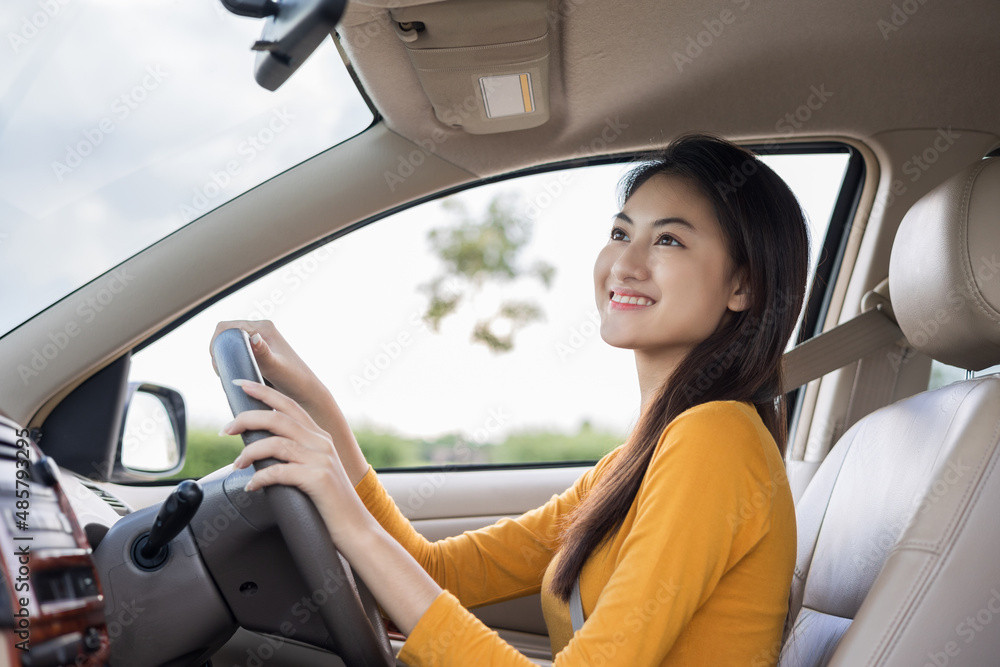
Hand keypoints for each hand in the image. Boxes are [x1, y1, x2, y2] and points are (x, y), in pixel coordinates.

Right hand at [210, 320, 327, 411]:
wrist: (304, 392)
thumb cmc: (293, 379)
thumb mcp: (275, 367)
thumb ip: (263, 353)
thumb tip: (254, 337)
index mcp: (264, 327)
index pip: (227, 327)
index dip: (217, 342)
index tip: (217, 362)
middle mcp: (260, 331)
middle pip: (227, 335)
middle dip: (219, 351)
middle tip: (221, 371)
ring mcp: (259, 342)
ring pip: (230, 345)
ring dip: (224, 357)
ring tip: (226, 374)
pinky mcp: (257, 353)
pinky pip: (237, 352)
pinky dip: (231, 361)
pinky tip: (233, 374)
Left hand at [223, 379, 367, 540]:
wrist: (357, 530)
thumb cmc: (331, 505)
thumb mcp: (315, 472)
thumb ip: (296, 456)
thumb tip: (262, 452)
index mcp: (320, 437)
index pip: (289, 405)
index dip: (264, 392)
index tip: (241, 385)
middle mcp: (322, 443)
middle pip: (278, 418)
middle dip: (247, 418)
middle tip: (226, 429)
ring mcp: (321, 460)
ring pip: (276, 443)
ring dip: (250, 452)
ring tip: (237, 464)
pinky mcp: (318, 479)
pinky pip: (279, 472)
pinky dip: (260, 478)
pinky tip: (252, 487)